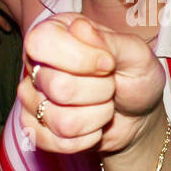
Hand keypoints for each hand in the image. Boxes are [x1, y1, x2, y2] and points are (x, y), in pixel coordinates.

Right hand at [19, 13, 164, 154]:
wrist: (139, 114)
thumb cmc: (135, 77)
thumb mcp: (137, 54)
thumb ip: (112, 41)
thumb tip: (80, 28)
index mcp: (55, 32)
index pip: (42, 43)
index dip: (81, 59)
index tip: (108, 63)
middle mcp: (36, 63)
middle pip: (59, 88)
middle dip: (100, 92)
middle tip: (110, 86)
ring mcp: (31, 97)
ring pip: (62, 120)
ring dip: (97, 116)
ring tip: (103, 104)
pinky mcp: (33, 128)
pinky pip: (55, 142)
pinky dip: (86, 138)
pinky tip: (93, 126)